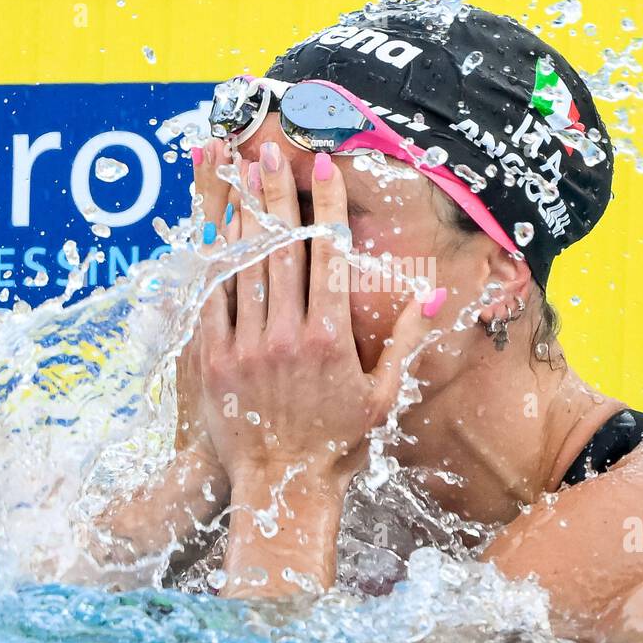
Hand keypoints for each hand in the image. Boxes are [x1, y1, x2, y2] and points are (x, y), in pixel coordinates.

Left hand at [194, 140, 445, 594]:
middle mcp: (287, 335)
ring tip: (239, 173)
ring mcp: (246, 347)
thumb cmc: (339, 444)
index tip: (320, 167)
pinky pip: (211, 299)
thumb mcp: (383, 394)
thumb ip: (405, 340)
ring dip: (242, 215)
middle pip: (281, 248)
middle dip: (276, 195)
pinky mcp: (214, 361)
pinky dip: (212, 259)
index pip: (326, 254)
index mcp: (330, 337)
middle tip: (272, 153)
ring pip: (243, 265)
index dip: (323, 205)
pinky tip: (212, 227)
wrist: (282, 489)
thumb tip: (431, 296)